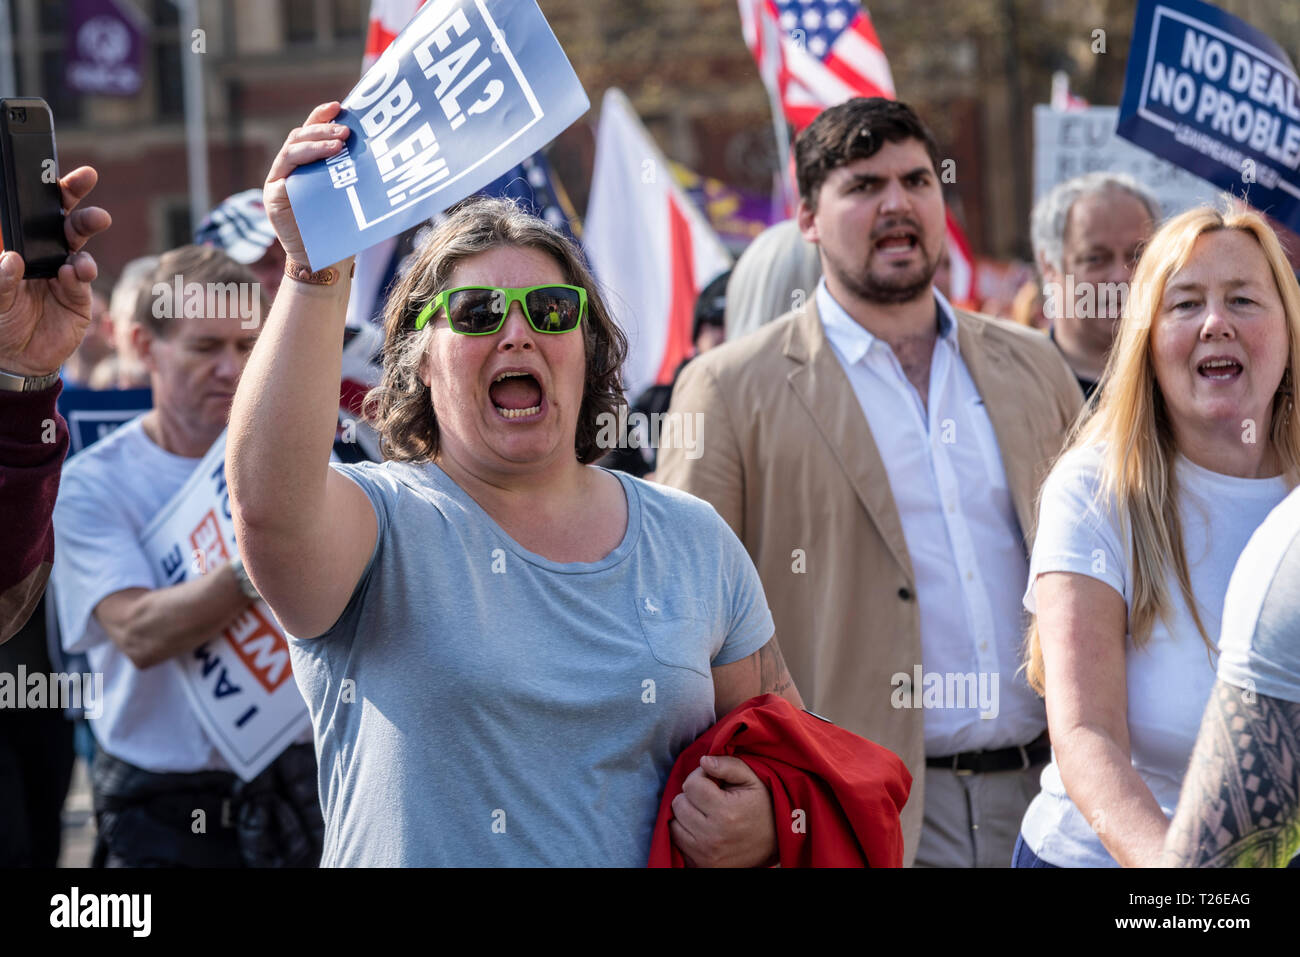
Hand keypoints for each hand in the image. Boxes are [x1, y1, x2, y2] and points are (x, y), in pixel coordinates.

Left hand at [0, 166, 109, 376]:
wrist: (16, 361)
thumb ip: (0, 280)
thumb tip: (13, 259)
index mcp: (19, 248)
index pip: (33, 214)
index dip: (47, 192)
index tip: (60, 173)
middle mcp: (44, 256)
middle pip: (62, 222)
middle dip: (75, 201)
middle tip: (85, 183)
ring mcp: (64, 276)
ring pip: (79, 245)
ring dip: (85, 230)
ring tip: (92, 225)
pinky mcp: (78, 297)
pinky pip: (82, 279)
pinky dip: (80, 273)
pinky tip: (73, 273)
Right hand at [264, 102, 350, 265]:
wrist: (326, 262)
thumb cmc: (343, 229)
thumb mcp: (351, 194)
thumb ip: (354, 171)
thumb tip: (383, 148)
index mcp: (309, 165)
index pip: (312, 132)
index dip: (323, 116)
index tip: (340, 106)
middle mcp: (292, 168)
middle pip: (301, 135)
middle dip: (323, 128)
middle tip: (346, 128)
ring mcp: (279, 179)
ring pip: (293, 147)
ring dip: (316, 140)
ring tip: (341, 142)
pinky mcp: (272, 192)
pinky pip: (285, 167)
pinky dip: (305, 157)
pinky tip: (327, 156)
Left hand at [668, 755, 776, 866]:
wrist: (776, 843)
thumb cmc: (763, 806)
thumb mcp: (753, 779)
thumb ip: (728, 765)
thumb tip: (703, 761)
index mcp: (725, 812)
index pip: (691, 785)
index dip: (701, 777)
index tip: (713, 780)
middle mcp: (712, 836)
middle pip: (678, 804)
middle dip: (692, 796)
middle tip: (710, 797)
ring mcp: (705, 854)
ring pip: (674, 823)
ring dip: (687, 814)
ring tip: (706, 812)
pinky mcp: (701, 865)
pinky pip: (678, 842)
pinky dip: (686, 832)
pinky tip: (702, 827)